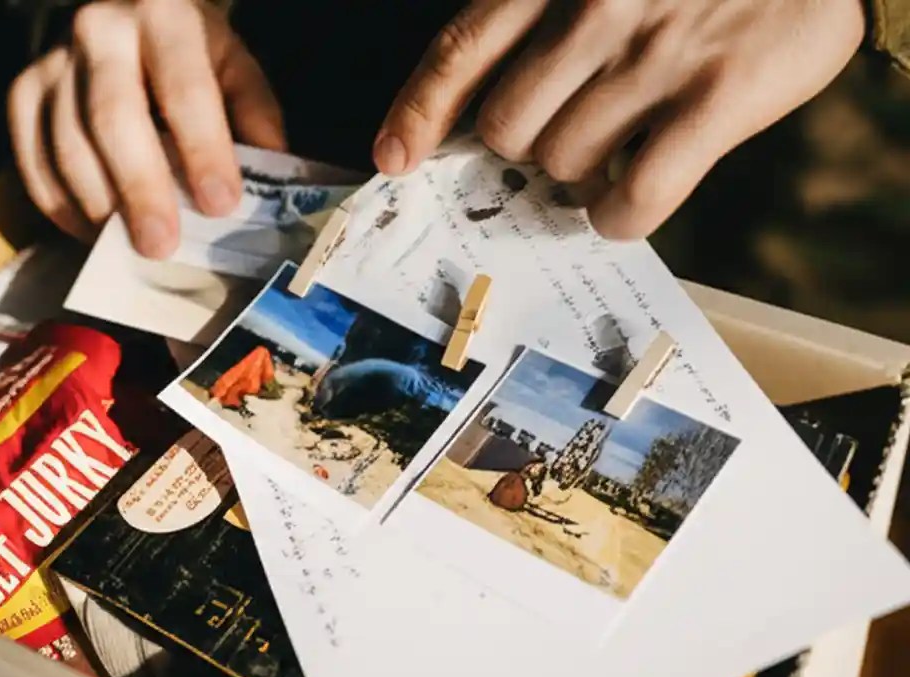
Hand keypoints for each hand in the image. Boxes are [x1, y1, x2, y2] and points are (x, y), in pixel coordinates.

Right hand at [7, 0, 284, 257]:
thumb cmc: (186, 50)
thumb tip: (270, 178)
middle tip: (162, 246)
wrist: (118, 12)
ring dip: (100, 207)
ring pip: (66, 146)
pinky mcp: (21, 93)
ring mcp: (51, 62)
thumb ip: (253, 113)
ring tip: (132, 248)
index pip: (184, 88)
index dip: (203, 150)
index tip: (220, 205)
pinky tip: (95, 234)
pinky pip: (33, 163)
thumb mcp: (231, 63)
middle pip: (113, 119)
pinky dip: (63, 208)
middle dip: (140, 189)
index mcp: (164, 15)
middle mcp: (99, 30)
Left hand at [375, 0, 865, 238]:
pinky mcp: (720, 96)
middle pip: (507, 128)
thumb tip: (477, 117)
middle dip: (524, 151)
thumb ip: (546, 23)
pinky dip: (617, 217)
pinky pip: (634, 196)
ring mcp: (659, 51)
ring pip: (564, 164)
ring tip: (610, 155)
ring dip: (575, 180)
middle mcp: (599, 4)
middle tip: (561, 140)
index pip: (461, 49)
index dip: (417, 113)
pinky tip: (624, 203)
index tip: (393, 160)